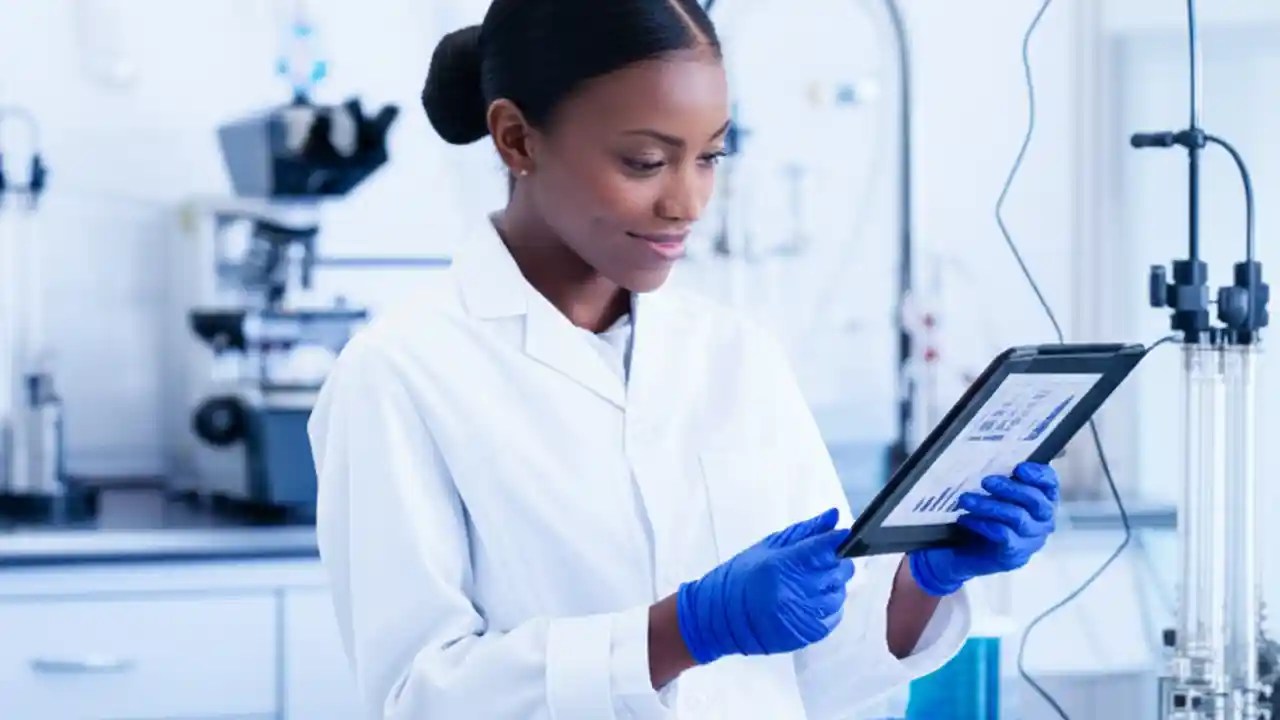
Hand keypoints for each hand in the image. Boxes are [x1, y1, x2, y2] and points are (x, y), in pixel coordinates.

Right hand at [676, 508, 855, 663]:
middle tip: (826, 560)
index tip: (842, 536)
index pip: (822, 549)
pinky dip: (829, 606)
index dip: (836, 540)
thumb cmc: (741, 578)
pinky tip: (815, 600)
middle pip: (837, 572)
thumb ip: (804, 532)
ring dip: (833, 585)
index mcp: (781, 565)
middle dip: (837, 563)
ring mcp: (801, 615)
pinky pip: (833, 617)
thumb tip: (833, 517)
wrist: (720, 617)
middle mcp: (793, 591)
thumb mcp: (768, 547)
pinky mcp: (805, 634)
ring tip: (816, 582)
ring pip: (838, 595)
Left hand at [908, 462, 1058, 595]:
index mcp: (1043, 499)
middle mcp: (1043, 520)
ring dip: (990, 505)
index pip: (1050, 483)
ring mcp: (1030, 540)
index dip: (1038, 474)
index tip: (1019, 468)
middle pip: (1036, 501)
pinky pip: (1003, 535)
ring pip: (1017, 518)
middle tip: (986, 481)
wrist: (966, 551)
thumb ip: (1002, 475)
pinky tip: (966, 518)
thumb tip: (995, 448)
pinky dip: (983, 524)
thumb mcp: (995, 493)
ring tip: (966, 499)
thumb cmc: (986, 514)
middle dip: (1011, 488)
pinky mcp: (1014, 555)